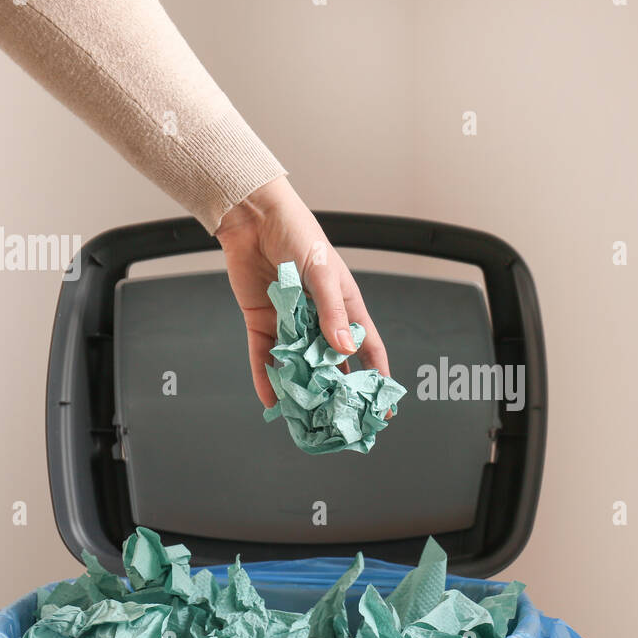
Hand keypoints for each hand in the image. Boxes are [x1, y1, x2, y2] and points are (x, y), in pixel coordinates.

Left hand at [215, 176, 390, 408]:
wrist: (253, 218)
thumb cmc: (298, 234)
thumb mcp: (323, 274)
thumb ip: (333, 313)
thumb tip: (344, 350)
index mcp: (345, 305)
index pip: (368, 347)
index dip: (378, 376)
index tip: (384, 405)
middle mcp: (319, 318)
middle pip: (332, 363)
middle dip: (337, 392)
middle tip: (339, 419)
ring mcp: (290, 322)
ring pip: (298, 364)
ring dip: (301, 390)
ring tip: (304, 418)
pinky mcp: (262, 322)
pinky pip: (265, 356)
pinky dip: (267, 378)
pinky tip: (271, 400)